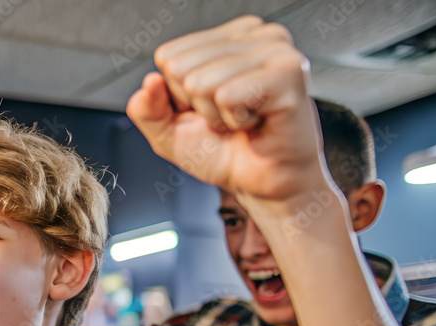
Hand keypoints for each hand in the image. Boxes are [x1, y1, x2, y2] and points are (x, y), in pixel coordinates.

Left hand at [127, 16, 324, 202]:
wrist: (263, 183)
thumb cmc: (224, 151)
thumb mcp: (169, 132)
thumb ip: (147, 109)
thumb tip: (149, 84)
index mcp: (226, 36)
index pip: (168, 57)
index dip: (179, 96)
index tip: (210, 108)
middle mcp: (253, 33)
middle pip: (180, 68)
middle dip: (198, 106)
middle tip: (229, 117)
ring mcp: (274, 48)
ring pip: (200, 83)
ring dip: (217, 116)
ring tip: (243, 120)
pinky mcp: (288, 72)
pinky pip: (226, 96)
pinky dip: (234, 120)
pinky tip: (256, 121)